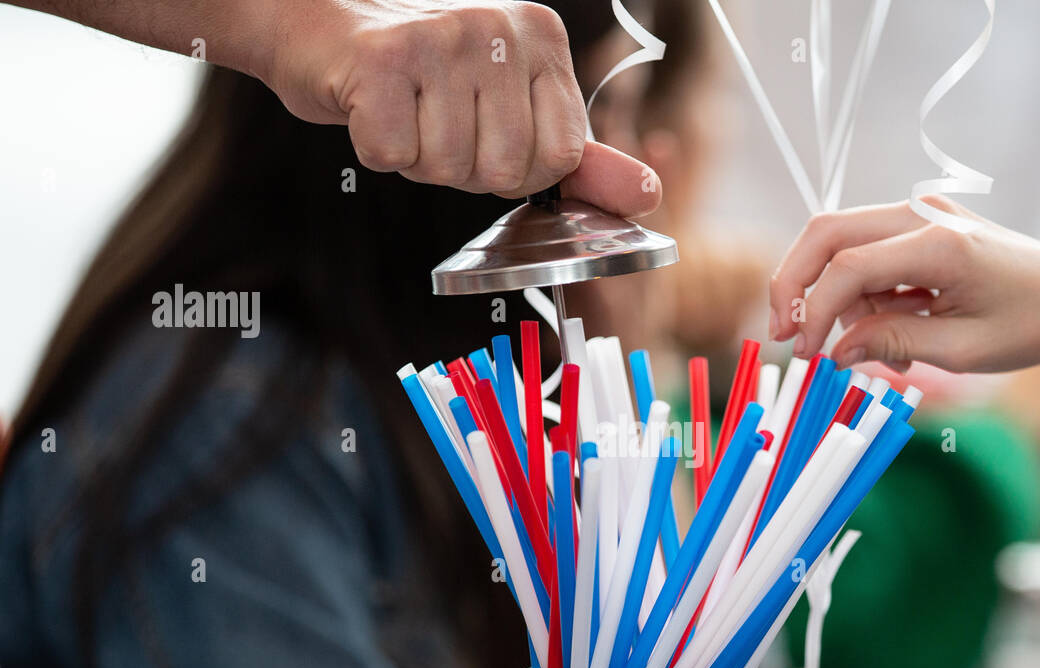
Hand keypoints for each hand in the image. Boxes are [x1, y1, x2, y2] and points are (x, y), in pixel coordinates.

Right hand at [255, 0, 659, 214]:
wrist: (322, 29)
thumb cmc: (424, 77)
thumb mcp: (516, 106)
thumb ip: (583, 158)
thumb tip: (648, 198)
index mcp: (541, 37)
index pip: (558, 158)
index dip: (517, 168)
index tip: (485, 132)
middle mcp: (498, 27)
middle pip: (504, 170)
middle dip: (464, 168)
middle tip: (436, 120)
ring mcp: (441, 38)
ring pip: (448, 168)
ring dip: (419, 159)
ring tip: (406, 111)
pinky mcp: (382, 60)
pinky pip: (393, 158)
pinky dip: (376, 150)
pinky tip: (373, 107)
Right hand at [769, 197, 1039, 370]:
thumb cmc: (1030, 326)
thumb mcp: (961, 351)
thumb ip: (892, 344)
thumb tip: (835, 351)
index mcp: (941, 244)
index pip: (848, 267)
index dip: (815, 312)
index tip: (806, 354)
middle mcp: (924, 215)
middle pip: (826, 233)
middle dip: (795, 284)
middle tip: (786, 334)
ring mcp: (922, 213)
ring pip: (840, 244)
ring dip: (838, 299)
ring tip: (879, 350)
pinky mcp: (921, 224)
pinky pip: (866, 252)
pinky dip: (861, 293)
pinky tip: (892, 328)